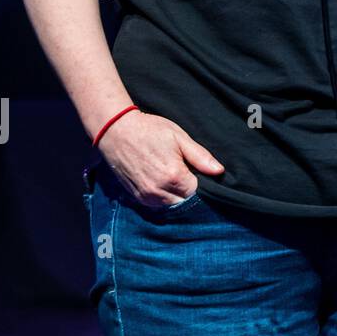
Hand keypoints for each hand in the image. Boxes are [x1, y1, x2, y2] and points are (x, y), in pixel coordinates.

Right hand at [97, 110, 224, 207]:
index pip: (198, 191)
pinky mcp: (137, 197)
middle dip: (189, 191)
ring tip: (174, 175)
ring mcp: (146, 196)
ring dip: (176, 195)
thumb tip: (219, 171)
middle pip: (184, 201)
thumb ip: (200, 157)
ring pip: (171, 205)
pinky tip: (163, 181)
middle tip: (187, 173)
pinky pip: (157, 204)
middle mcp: (159, 190)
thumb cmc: (150, 131)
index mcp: (173, 176)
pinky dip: (163, 197)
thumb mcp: (179, 138)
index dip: (201, 182)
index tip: (198, 172)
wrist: (117, 131)